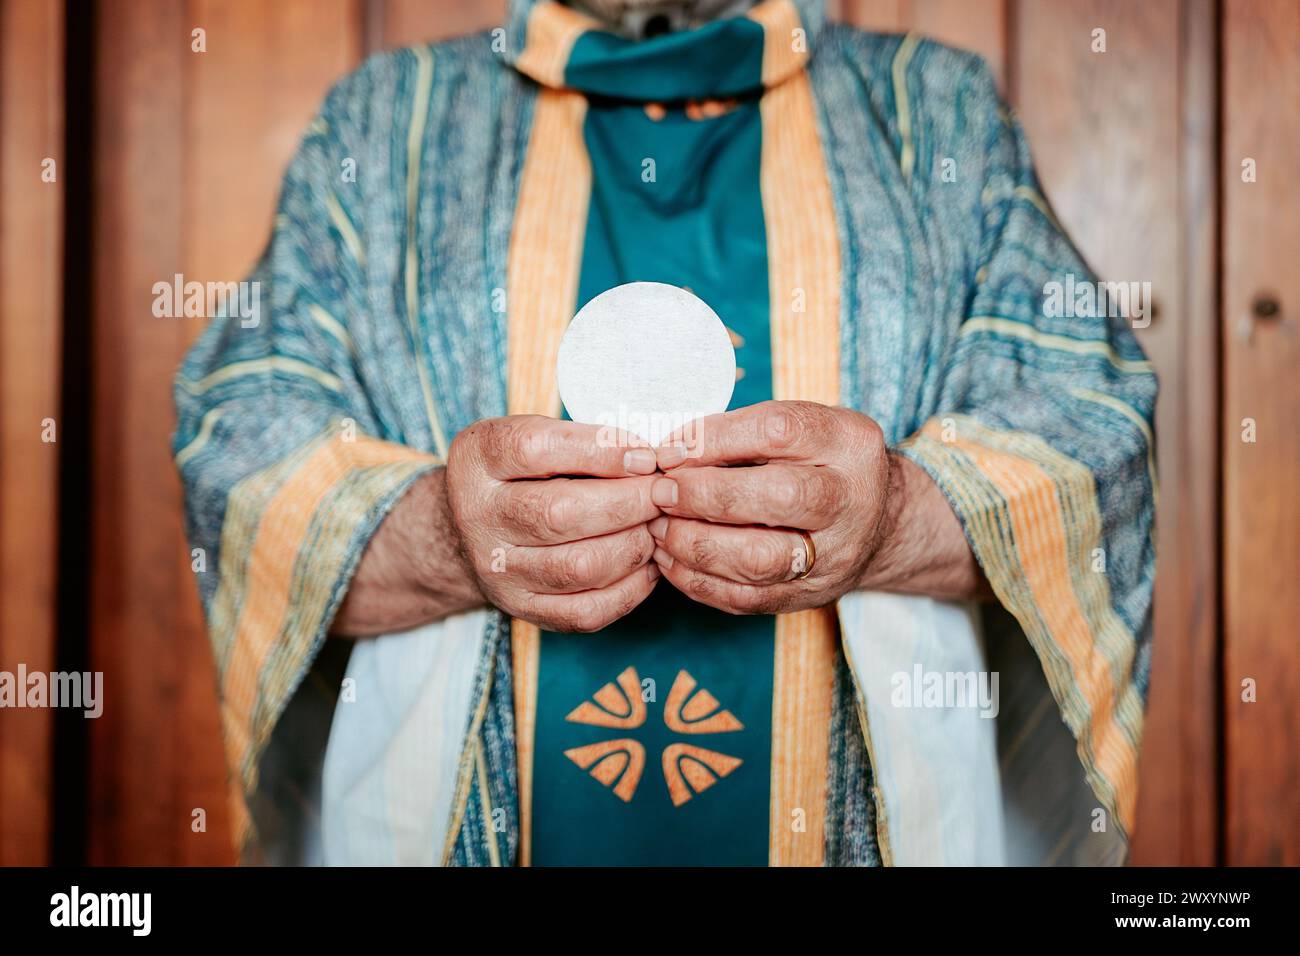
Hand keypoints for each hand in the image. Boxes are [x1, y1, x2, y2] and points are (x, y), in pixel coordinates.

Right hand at [445, 415, 661, 631]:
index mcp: (479, 458)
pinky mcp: (522, 608)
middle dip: (630, 503)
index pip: (537, 449)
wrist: (472, 529)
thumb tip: (658, 459)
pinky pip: (587, 610)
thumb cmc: (521, 472)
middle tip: (664, 495)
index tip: (647, 457)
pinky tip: (646, 564)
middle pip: (561, 513)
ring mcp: (498, 570)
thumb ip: (588, 440)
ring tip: (655, 527)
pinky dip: (630, 589)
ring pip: (581, 566)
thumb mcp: (535, 435)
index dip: (602, 451)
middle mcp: (479, 516)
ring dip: (635, 545)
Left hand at [646, 401, 895, 614]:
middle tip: (661, 491)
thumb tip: (668, 451)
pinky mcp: (809, 596)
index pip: (779, 432)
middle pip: (780, 497)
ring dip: (694, 542)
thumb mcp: (797, 427)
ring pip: (759, 559)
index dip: (713, 440)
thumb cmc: (817, 462)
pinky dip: (697, 578)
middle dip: (705, 494)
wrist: (875, 520)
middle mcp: (851, 499)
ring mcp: (834, 555)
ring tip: (658, 526)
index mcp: (847, 442)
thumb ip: (739, 432)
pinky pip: (745, 597)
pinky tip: (670, 557)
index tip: (671, 448)